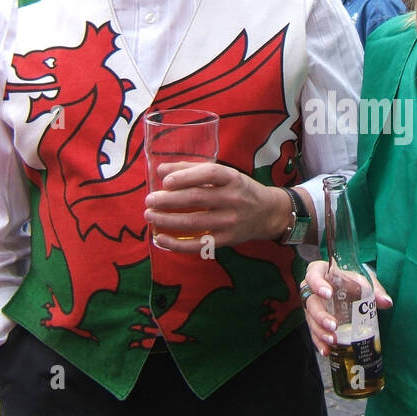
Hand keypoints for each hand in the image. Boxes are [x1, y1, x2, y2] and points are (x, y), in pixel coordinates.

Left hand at [144, 161, 287, 253]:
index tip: (166, 182)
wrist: (267, 213)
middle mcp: (233, 199)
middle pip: (196, 199)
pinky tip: (161, 238)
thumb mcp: (223, 174)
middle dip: (168, 200)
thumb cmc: (239, 189)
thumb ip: (192, 170)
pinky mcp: (226, 240)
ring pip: (194, 222)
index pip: (209, 174)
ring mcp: (230, 222)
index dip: (185, 177)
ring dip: (167, 220)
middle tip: (149, 200)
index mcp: (232, 178)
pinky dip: (177, 244)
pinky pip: (198, 244)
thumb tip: (161, 171)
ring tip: (150, 215)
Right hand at [300, 259, 392, 355]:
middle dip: (320, 316)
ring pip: (310, 320)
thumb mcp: (364, 281)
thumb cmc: (353, 281)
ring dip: (320, 332)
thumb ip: (375, 290)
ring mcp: (313, 307)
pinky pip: (314, 333)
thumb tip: (387, 302)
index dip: (317, 284)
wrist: (351, 289)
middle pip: (311, 302)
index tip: (328, 293)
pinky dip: (320, 342)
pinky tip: (326, 350)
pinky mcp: (315, 322)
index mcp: (321, 273)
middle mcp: (313, 290)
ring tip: (333, 340)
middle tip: (334, 325)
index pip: (313, 275)